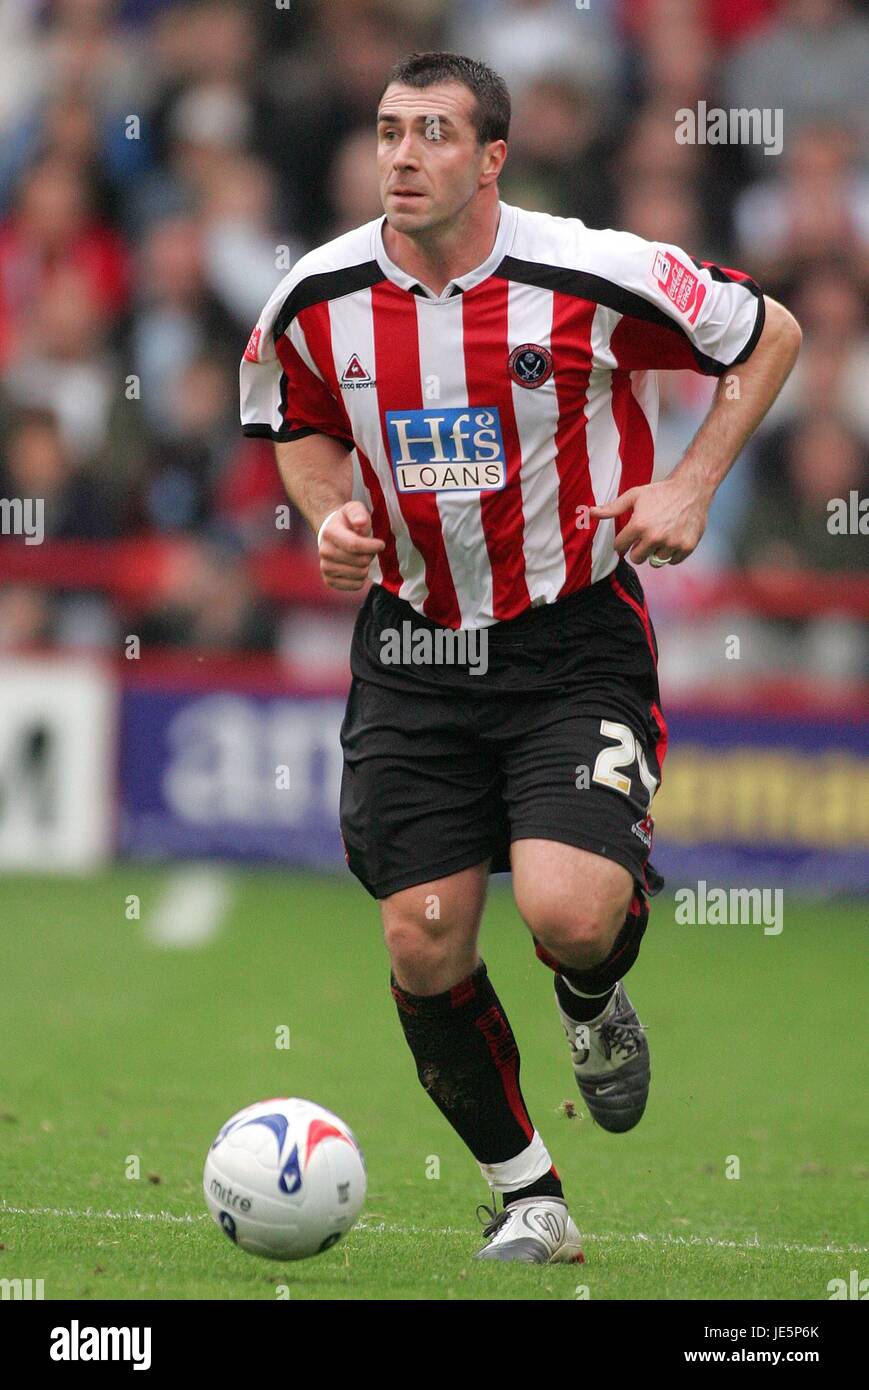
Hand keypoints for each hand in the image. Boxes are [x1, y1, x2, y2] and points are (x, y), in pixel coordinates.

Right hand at [318, 501, 384, 591]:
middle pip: (360, 561)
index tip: (381, 544)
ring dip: (366, 566)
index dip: (371, 546)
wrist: (332, 535)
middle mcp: (324, 551)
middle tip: (368, 549)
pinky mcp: (329, 580)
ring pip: (359, 574)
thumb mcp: (353, 509)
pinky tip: (358, 568)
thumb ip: (358, 513)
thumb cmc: (347, 521)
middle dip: (370, 555)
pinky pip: (355, 585)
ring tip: (362, 557)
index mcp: (329, 532)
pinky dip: (361, 579)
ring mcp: (325, 567)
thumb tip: (361, 523)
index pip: (354, 545)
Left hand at [590, 476, 708, 565]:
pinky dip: (671, 554)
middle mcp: (655, 537)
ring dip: (655, 552)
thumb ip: (612, 508)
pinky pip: (672, 561)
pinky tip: (672, 538)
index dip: (622, 542)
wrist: (691, 489)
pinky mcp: (687, 547)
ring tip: (661, 536)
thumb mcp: (634, 496)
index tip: (628, 537)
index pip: (620, 547)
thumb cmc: (660, 492)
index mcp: (639, 525)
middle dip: (638, 549)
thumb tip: (591, 512)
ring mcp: (672, 543)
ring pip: (655, 562)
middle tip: (646, 536)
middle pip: (637, 558)